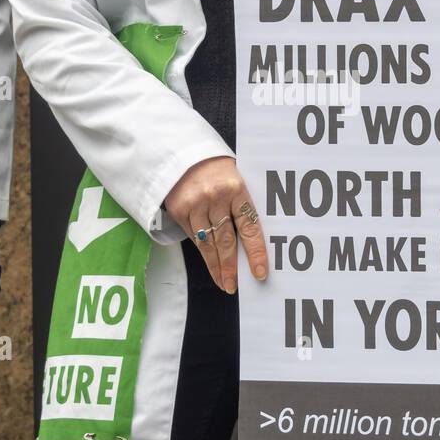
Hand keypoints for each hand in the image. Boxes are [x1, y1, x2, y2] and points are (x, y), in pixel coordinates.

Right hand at [163, 156, 267, 292]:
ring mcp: (195, 205)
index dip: (256, 253)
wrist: (181, 153)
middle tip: (234, 286)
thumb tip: (253, 238)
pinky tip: (210, 262)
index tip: (260, 273)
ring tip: (223, 282)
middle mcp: (215, 198)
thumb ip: (242, 203)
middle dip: (231, 268)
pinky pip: (194, 237)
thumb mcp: (235, 178)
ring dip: (216, 266)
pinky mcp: (179, 210)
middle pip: (226, 241)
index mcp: (236, 188)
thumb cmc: (215, 168)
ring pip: (208, 244)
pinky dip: (203, 252)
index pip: (249, 227)